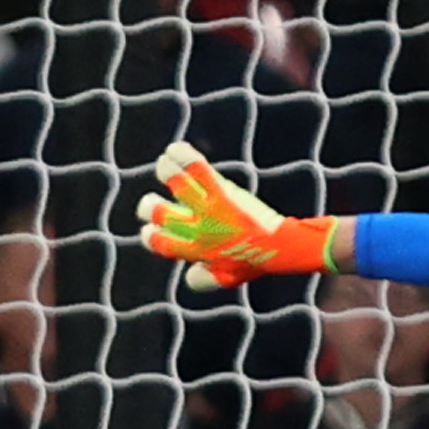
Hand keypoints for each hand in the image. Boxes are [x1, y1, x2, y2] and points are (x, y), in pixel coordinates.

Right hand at [136, 141, 338, 289]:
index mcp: (195, 251)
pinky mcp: (222, 193)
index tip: (151, 229)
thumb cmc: (255, 261)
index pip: (160, 244)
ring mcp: (208, 210)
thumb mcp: (227, 277)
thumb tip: (189, 275)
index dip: (149, 235)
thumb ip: (204, 279)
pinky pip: (197, 170)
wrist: (279, 247)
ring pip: (176, 186)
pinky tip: (175, 149)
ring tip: (165, 164)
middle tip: (152, 202)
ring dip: (165, 171)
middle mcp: (196, 230)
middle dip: (149, 206)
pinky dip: (183, 156)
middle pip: (159, 214)